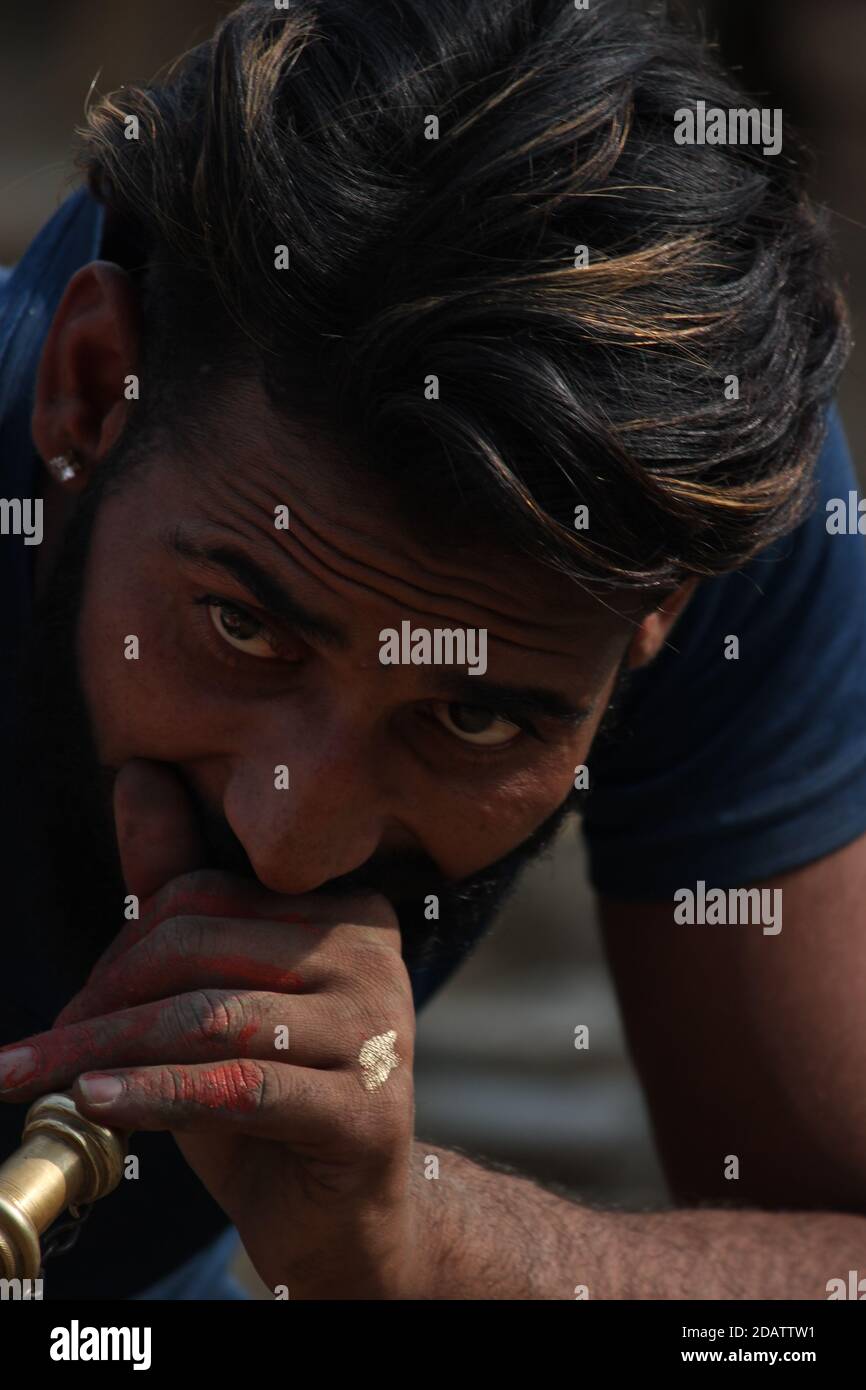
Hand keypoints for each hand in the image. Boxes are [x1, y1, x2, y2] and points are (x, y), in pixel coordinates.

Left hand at [0, 761, 421, 1298]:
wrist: (346, 1217)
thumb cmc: (274, 1101)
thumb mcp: (218, 996)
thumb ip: (180, 895)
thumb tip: (137, 776)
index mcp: (343, 908)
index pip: (203, 895)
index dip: (119, 948)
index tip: (69, 1011)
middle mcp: (371, 952)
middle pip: (200, 946)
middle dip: (100, 1001)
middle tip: (39, 1057)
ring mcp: (379, 1028)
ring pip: (211, 1017)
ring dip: (105, 1051)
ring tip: (40, 1081)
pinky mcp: (368, 1109)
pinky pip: (238, 1086)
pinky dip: (152, 1095)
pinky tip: (94, 1104)